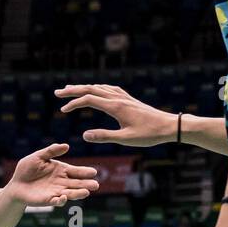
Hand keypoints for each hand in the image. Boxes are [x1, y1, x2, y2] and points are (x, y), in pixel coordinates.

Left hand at [6, 144, 99, 206]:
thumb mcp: (38, 156)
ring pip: (70, 193)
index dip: (84, 172)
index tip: (94, 172)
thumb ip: (51, 151)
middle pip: (77, 183)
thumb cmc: (27, 169)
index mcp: (61, 170)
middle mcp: (62, 182)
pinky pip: (56, 201)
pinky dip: (61, 200)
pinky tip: (63, 198)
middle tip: (96, 185)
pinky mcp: (48, 200)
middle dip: (86, 184)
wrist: (16, 184)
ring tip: (86, 192)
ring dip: (78, 194)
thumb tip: (66, 145)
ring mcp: (56, 192)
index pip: (76, 171)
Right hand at [55, 84, 176, 146]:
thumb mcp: (126, 139)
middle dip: (73, 90)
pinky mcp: (129, 99)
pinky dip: (97, 88)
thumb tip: (84, 135)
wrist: (169, 126)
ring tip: (71, 89)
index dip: (74, 103)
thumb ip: (105, 136)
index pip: (89, 99)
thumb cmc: (150, 134)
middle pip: (91, 89)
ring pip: (99, 87)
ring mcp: (124, 97)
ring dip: (83, 87)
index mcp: (116, 107)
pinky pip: (109, 89)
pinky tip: (96, 90)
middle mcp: (118, 98)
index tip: (63, 110)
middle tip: (58, 93)